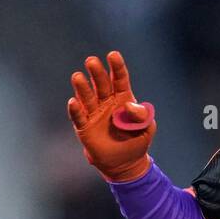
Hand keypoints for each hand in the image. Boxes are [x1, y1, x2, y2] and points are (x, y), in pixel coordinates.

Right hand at [67, 51, 155, 182]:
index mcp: (123, 98)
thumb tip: (128, 105)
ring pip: (87, 97)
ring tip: (77, 76)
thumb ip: (141, 115)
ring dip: (82, 87)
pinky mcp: (85, 127)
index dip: (117, 67)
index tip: (113, 55)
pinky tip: (73, 101)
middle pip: (101, 84)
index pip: (119, 79)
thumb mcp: (146, 128)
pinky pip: (79, 117)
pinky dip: (75, 110)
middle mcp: (106, 102)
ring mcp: (94, 113)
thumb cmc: (137, 141)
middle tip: (91, 61)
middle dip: (97, 72)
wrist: (125, 163)